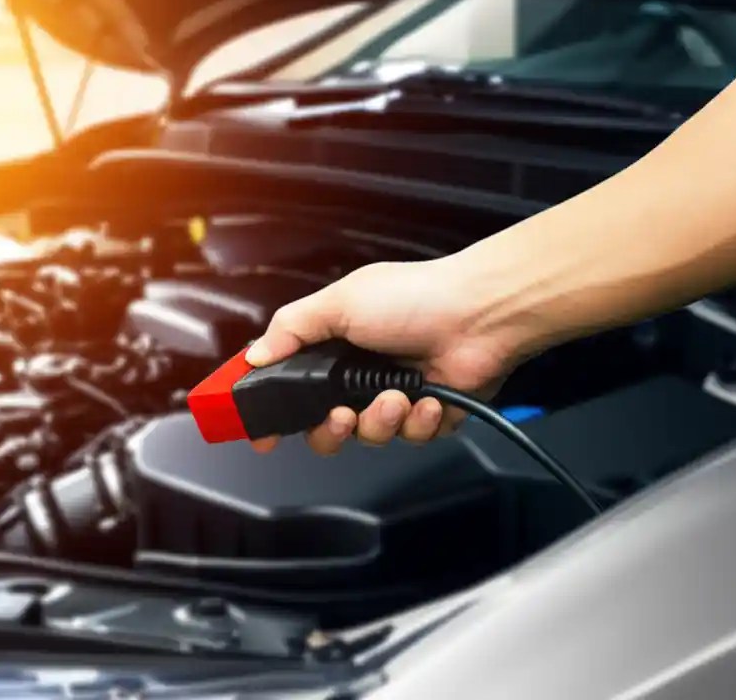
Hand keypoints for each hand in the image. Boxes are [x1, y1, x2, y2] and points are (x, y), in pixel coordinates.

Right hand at [246, 259, 521, 454]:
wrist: (482, 314)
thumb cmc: (417, 297)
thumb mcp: (340, 302)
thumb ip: (290, 329)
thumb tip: (253, 355)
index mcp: (333, 347)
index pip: (291, 387)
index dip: (274, 414)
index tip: (263, 435)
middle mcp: (359, 374)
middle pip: (324, 426)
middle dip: (331, 429)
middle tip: (342, 415)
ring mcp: (392, 396)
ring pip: (368, 437)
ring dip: (380, 421)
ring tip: (397, 396)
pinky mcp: (427, 415)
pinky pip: (409, 438)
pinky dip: (418, 421)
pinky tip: (427, 398)